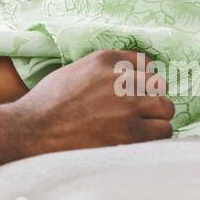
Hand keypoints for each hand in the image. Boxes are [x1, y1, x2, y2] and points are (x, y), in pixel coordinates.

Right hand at [10, 50, 174, 154]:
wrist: (34, 130)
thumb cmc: (48, 103)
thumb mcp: (75, 71)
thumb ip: (104, 71)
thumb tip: (132, 75)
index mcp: (106, 60)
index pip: (144, 63)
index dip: (142, 80)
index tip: (135, 92)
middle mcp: (122, 78)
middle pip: (158, 85)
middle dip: (151, 98)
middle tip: (138, 112)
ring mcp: (129, 104)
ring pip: (165, 108)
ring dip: (156, 117)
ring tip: (141, 127)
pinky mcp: (132, 132)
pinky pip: (162, 130)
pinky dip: (155, 135)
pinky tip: (139, 139)